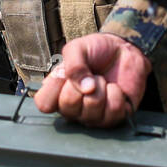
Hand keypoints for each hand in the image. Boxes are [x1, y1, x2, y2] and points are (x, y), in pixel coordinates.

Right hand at [33, 33, 150, 127]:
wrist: (122, 50)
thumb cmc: (96, 51)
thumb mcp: (77, 48)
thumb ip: (73, 64)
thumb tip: (85, 89)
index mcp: (57, 93)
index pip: (44, 104)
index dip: (54, 87)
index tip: (64, 73)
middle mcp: (73, 109)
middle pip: (68, 106)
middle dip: (82, 82)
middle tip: (89, 74)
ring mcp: (92, 116)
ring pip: (92, 109)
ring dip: (101, 87)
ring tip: (102, 80)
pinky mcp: (113, 118)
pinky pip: (113, 111)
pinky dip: (116, 94)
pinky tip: (114, 89)